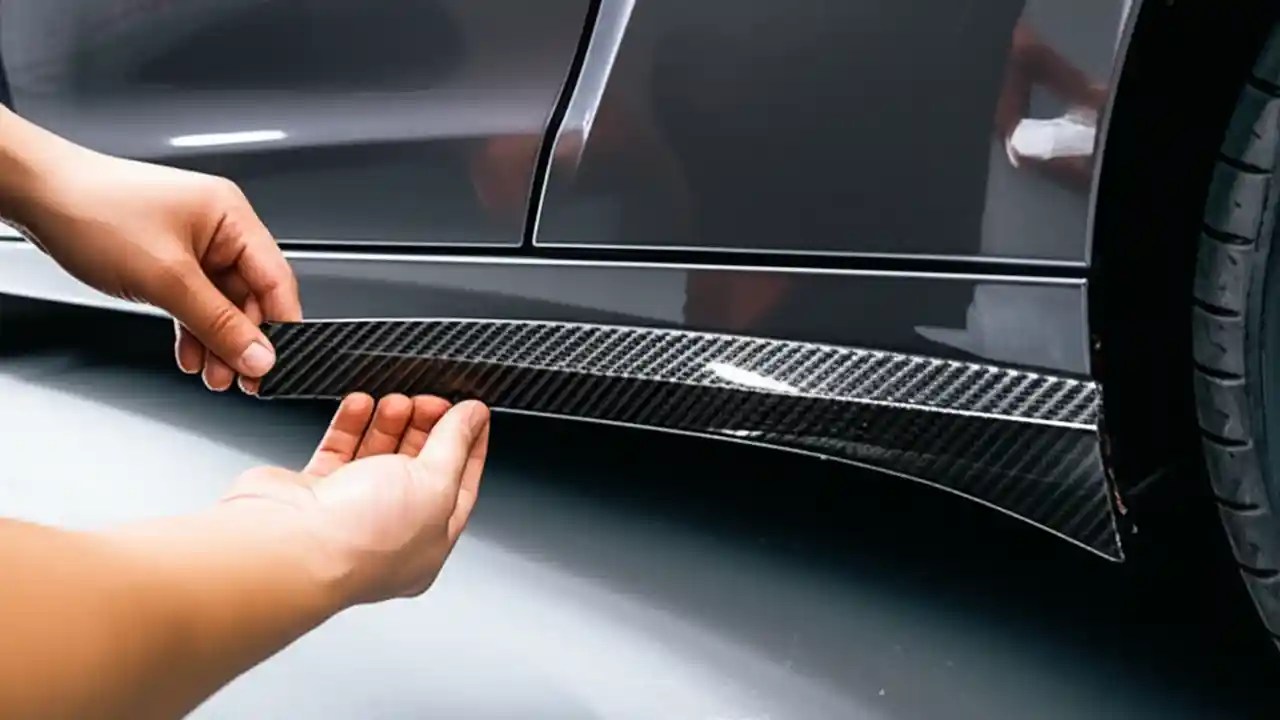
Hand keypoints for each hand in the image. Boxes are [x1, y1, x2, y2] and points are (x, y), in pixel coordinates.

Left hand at [0, 109, 300, 392]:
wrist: (36, 195)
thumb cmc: (94, 211)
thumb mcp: (166, 279)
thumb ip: (218, 323)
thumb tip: (259, 355)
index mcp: (231, 216)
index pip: (276, 279)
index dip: (281, 326)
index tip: (277, 364)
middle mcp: (218, 227)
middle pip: (249, 296)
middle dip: (242, 340)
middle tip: (240, 378)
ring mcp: (193, 242)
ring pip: (220, 303)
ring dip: (217, 341)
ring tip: (212, 374)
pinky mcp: (169, 256)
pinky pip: (195, 299)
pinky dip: (193, 328)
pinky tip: (190, 353)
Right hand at [221, 393, 490, 605]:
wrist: (287, 547)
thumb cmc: (360, 539)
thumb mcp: (434, 484)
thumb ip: (455, 444)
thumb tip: (472, 418)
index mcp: (428, 546)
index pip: (459, 486)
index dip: (468, 446)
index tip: (472, 414)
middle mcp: (388, 534)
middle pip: (418, 469)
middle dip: (426, 429)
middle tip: (430, 400)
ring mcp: (347, 515)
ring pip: (377, 457)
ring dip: (389, 424)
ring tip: (396, 400)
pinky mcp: (311, 495)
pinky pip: (338, 453)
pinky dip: (350, 426)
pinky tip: (360, 405)